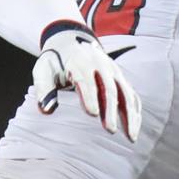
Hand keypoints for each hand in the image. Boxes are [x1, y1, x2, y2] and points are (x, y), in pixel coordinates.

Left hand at [34, 23, 140, 140]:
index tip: (93, 113)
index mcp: (80, 63)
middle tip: (110, 130)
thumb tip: (46, 110)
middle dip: (111, 110)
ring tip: (131, 137)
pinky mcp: (120, 78)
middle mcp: (100, 66)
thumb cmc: (54, 62)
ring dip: (130, 115)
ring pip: (126, 93)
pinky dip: (135, 112)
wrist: (69, 41)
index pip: (86, 81)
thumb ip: (43, 89)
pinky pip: (132, 95)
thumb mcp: (43, 70)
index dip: (90, 96)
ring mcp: (113, 72)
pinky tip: (134, 128)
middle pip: (110, 89)